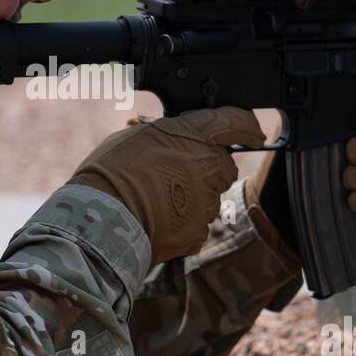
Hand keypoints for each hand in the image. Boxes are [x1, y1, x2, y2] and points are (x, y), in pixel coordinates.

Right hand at [68, 107, 263, 265]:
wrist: (102, 217)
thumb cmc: (112, 170)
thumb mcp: (135, 136)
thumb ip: (164, 136)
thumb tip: (168, 141)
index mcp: (194, 135)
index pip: (235, 122)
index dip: (246, 126)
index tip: (252, 132)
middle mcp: (208, 166)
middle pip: (222, 166)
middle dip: (206, 169)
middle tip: (173, 173)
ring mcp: (206, 202)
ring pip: (208, 198)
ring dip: (190, 198)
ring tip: (155, 200)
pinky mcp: (198, 232)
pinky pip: (196, 225)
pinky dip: (181, 224)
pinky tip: (156, 220)